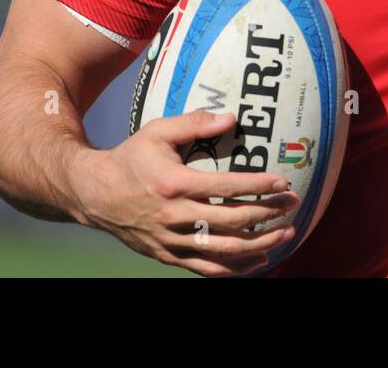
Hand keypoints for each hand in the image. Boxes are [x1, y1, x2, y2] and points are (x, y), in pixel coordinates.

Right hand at [71, 109, 300, 276]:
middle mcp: (175, 216)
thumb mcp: (157, 131)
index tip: (283, 183)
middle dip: (269, 214)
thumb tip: (231, 118)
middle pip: (232, 221)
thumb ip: (194, 122)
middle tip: (293, 206)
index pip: (227, 187)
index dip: (260, 186)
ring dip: (260, 244)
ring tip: (286, 235)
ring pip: (224, 250)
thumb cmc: (130, 158)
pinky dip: (235, 268)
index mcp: (175, 183)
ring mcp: (172, 240)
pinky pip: (207, 268)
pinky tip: (258, 261)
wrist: (94, 194)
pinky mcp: (168, 256)